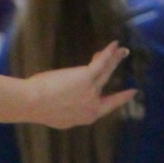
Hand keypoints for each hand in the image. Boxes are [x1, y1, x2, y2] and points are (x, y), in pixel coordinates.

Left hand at [22, 42, 137, 129]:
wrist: (32, 103)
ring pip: (106, 71)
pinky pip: (101, 62)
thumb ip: (72, 110)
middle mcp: (92, 105)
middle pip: (106, 82)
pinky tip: (114, 45)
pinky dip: (108, 53)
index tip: (131, 92)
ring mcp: (91, 91)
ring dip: (114, 58)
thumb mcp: (60, 116)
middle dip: (114, 68)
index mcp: (86, 117)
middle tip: (123, 60)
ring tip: (121, 49)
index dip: (120, 99)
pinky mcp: (87, 77)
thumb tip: (76, 99)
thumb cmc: (38, 109)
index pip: (108, 106)